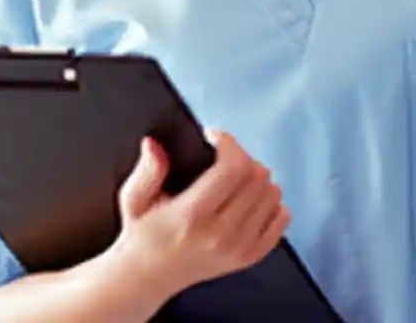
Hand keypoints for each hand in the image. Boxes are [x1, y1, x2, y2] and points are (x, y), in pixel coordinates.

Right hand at [109, 131, 290, 300]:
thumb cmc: (143, 235)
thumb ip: (147, 170)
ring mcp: (239, 247)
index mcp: (192, 216)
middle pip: (257, 177)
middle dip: (242, 156)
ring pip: (272, 194)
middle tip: (224, 157)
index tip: (214, 138)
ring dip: (258, 178)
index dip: (228, 143)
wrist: (148, 277)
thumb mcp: (134, 199)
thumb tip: (155, 145)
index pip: (232, 169)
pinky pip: (281, 218)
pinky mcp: (250, 257)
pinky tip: (250, 199)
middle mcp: (220, 234)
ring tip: (236, 178)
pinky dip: (271, 203)